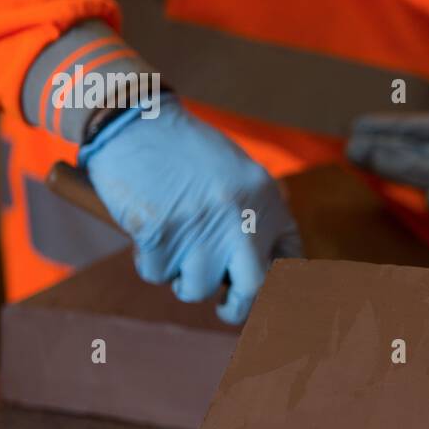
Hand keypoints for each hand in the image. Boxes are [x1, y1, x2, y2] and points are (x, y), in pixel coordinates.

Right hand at [80, 96, 301, 323]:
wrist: (137, 119)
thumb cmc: (184, 149)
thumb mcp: (237, 174)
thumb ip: (252, 215)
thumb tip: (258, 271)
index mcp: (266, 201)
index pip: (291, 258)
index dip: (281, 286)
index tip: (268, 297)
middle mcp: (241, 218)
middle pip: (253, 289)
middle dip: (238, 308)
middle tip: (226, 309)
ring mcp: (201, 230)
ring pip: (198, 288)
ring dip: (182, 277)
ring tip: (175, 246)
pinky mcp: (160, 236)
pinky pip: (157, 274)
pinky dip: (149, 261)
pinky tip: (148, 230)